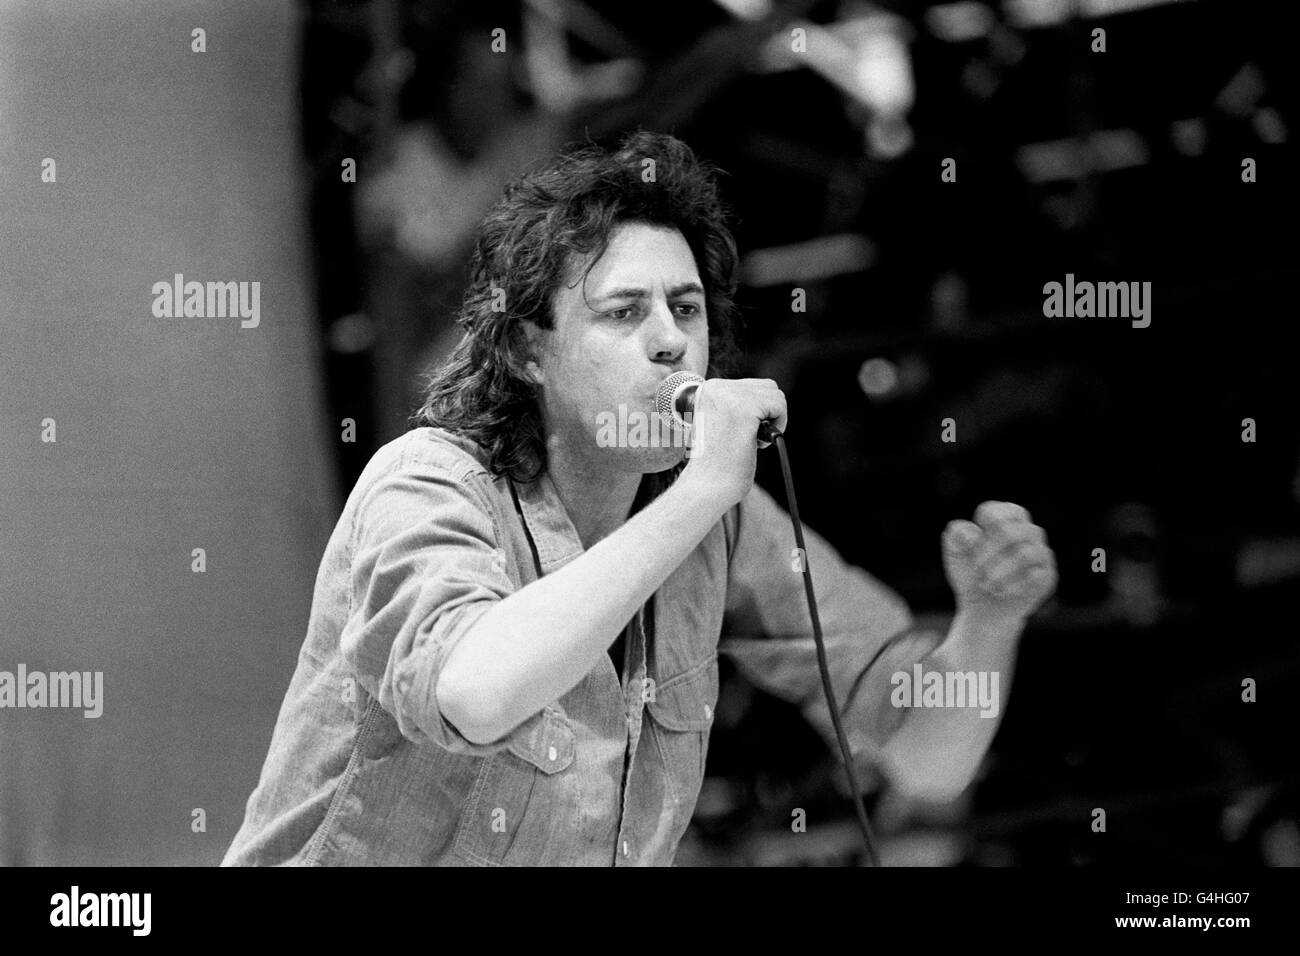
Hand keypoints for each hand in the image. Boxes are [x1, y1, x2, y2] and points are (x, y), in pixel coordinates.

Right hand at [679, 377, 787, 508]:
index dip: (757, 413)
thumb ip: (738, 405)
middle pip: (766, 387)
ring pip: (775, 394)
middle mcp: (716, 386)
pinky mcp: (744, 408)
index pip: (750, 386)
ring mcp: (729, 395)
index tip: (741, 435)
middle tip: (750, 439)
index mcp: (708, 389)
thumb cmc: (716, 464)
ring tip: (754, 441)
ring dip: (774, 419)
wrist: (706, 486)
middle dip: (767, 414)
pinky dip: (779, 425)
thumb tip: (769, 396)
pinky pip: (779, 405)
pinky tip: (759, 443)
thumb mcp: (722, 423)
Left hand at [942, 501, 1056, 622]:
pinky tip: (1002, 592)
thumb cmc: (970, 573)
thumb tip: (972, 534)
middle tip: (977, 570)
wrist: (983, 609)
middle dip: (986, 554)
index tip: (969, 547)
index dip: (976, 532)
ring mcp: (1041, 552)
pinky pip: (1035, 576)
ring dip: (998, 572)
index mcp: (1005, 517)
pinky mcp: (1048, 575)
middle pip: (1009, 532)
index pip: (992, 512)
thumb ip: (957, 534)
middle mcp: (1027, 530)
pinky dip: (1012, 586)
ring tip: (987, 584)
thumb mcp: (955, 553)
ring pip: (1024, 554)